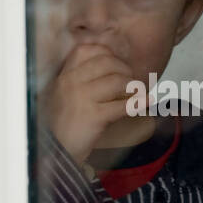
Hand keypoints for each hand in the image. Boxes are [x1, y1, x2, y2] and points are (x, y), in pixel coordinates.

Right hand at [38, 43, 134, 163]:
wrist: (56, 153)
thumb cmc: (63, 125)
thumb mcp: (64, 96)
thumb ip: (80, 80)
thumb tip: (113, 70)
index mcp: (64, 76)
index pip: (87, 50)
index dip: (107, 53)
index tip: (116, 64)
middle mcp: (71, 82)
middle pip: (107, 62)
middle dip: (124, 69)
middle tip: (131, 81)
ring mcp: (81, 98)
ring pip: (117, 81)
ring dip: (131, 87)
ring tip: (134, 94)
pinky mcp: (93, 116)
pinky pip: (123, 105)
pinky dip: (138, 103)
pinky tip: (145, 103)